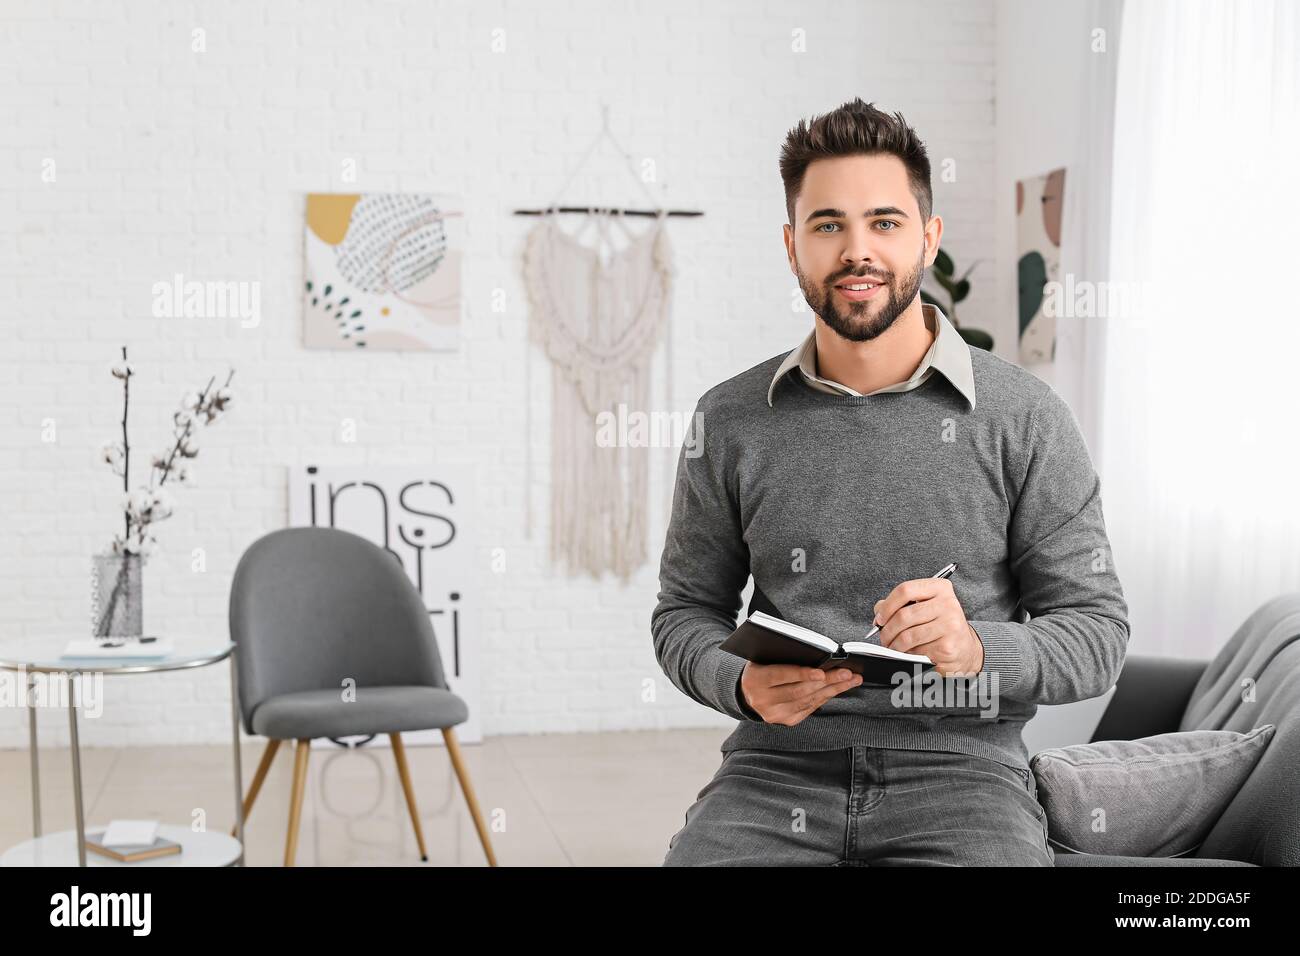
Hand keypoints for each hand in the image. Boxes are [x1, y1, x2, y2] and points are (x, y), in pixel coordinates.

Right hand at [739, 662, 861, 725]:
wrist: (747, 692)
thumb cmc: (761, 667)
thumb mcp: (763, 658)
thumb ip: (782, 656)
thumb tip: (815, 652)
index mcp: (755, 680)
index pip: (780, 676)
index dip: (801, 674)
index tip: (821, 672)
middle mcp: (763, 700)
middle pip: (799, 691)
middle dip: (826, 681)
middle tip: (846, 673)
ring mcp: (775, 714)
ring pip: (808, 700)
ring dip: (833, 689)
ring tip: (851, 679)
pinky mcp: (787, 721)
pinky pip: (810, 707)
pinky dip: (826, 696)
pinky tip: (839, 688)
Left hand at [873, 577, 984, 676]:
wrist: (965, 648)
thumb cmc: (941, 625)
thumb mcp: (925, 607)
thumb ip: (902, 604)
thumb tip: (879, 610)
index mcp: (940, 588)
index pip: (905, 590)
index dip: (887, 605)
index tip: (880, 618)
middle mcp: (948, 604)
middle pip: (904, 615)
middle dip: (887, 630)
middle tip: (883, 638)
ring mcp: (950, 626)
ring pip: (908, 636)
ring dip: (894, 645)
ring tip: (893, 647)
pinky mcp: (948, 647)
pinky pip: (917, 652)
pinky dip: (908, 655)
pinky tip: (909, 654)